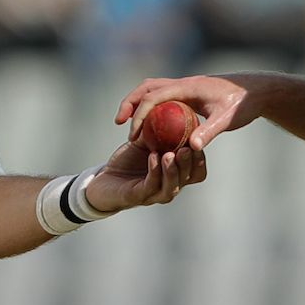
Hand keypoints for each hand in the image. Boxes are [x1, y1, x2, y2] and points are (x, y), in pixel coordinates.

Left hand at [84, 140, 206, 212]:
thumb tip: (173, 107)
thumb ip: (161, 131)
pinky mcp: (139, 197)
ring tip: (171, 153)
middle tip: (189, 147)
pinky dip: (154, 170)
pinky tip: (153, 156)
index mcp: (176, 175)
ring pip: (172, 185)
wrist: (105, 179)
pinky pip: (150, 184)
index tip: (198, 139)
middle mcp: (169, 187)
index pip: (197, 171)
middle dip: (190, 163)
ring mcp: (155, 194)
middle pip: (188, 178)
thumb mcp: (147, 142)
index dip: (200, 157)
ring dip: (173, 169)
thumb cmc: (129, 161)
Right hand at [115, 73, 269, 150]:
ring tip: (130, 123)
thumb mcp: (226, 119)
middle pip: (146, 87)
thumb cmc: (242, 103)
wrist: (256, 90)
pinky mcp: (189, 93)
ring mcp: (185, 87)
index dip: (139, 114)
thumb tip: (191, 147)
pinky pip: (163, 97)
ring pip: (153, 89)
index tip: (133, 134)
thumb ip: (208, 132)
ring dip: (138, 103)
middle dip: (130, 103)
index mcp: (187, 87)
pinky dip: (151, 107)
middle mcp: (182, 83)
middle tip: (119, 122)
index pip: (154, 97)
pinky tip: (152, 126)